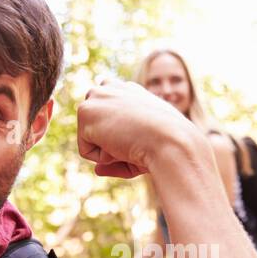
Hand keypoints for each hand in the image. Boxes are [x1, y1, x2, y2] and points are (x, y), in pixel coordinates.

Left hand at [77, 77, 196, 178]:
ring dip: (109, 150)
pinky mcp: (85, 111)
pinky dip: (103, 157)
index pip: (106, 102)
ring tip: (130, 142)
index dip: (110, 122)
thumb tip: (96, 170)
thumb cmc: (166, 147)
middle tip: (135, 141)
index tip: (125, 127)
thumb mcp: (146, 149)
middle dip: (108, 142)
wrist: (171, 141)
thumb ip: (121, 155)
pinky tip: (121, 145)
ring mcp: (97, 97)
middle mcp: (111, 88)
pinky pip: (86, 151)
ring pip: (90, 138)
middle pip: (92, 124)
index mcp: (129, 90)